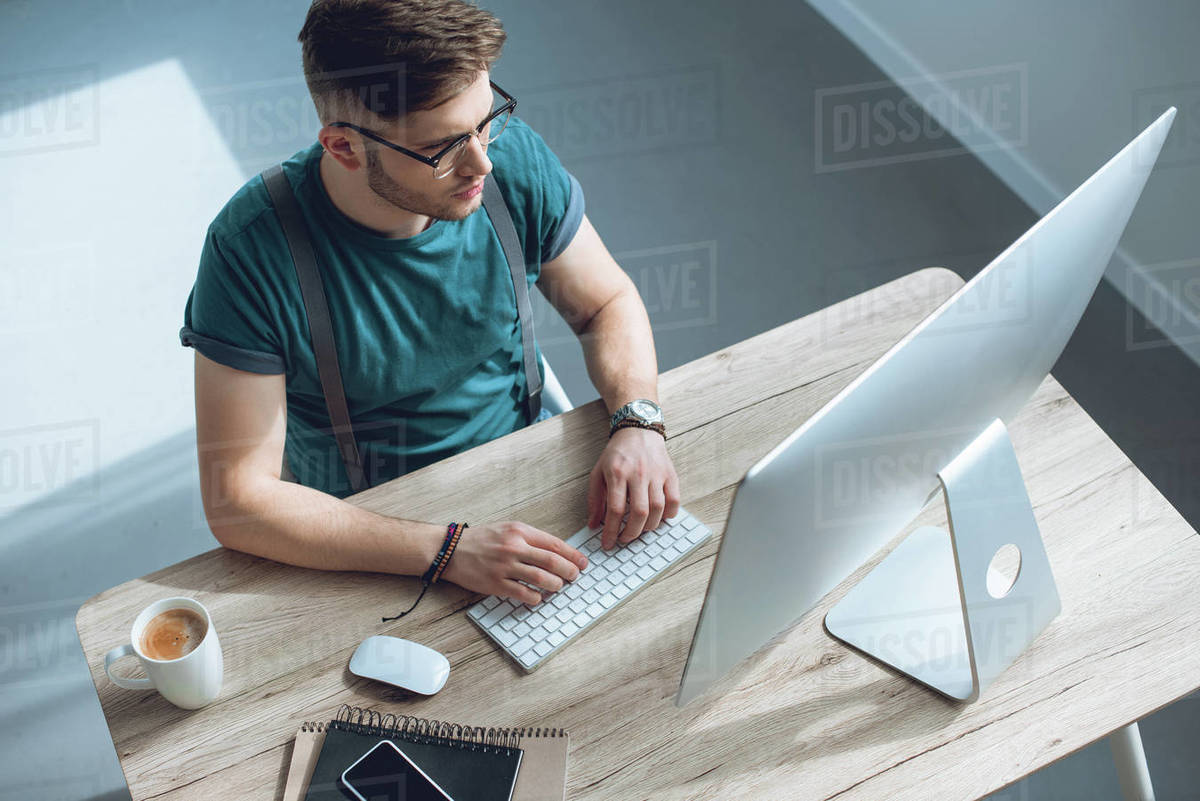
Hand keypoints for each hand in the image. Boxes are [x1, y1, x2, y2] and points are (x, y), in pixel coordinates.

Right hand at [441, 521, 588, 605]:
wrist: (451, 550)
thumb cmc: (481, 540)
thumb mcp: (507, 529)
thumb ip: (530, 538)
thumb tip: (556, 552)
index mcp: (519, 531)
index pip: (554, 543)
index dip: (573, 555)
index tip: (582, 562)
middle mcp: (513, 547)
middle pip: (552, 561)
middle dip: (569, 571)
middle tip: (575, 577)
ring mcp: (505, 566)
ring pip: (541, 578)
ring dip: (555, 585)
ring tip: (558, 587)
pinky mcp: (496, 584)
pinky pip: (523, 594)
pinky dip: (535, 598)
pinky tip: (538, 598)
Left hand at [587, 426, 680, 549]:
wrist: (638, 431)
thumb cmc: (617, 454)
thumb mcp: (598, 472)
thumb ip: (594, 499)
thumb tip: (593, 525)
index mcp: (617, 474)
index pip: (616, 510)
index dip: (612, 531)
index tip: (609, 543)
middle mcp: (638, 474)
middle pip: (640, 513)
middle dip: (632, 533)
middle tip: (625, 539)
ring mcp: (656, 474)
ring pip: (658, 509)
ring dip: (649, 526)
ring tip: (640, 529)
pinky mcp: (670, 474)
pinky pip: (674, 500)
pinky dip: (669, 514)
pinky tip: (660, 518)